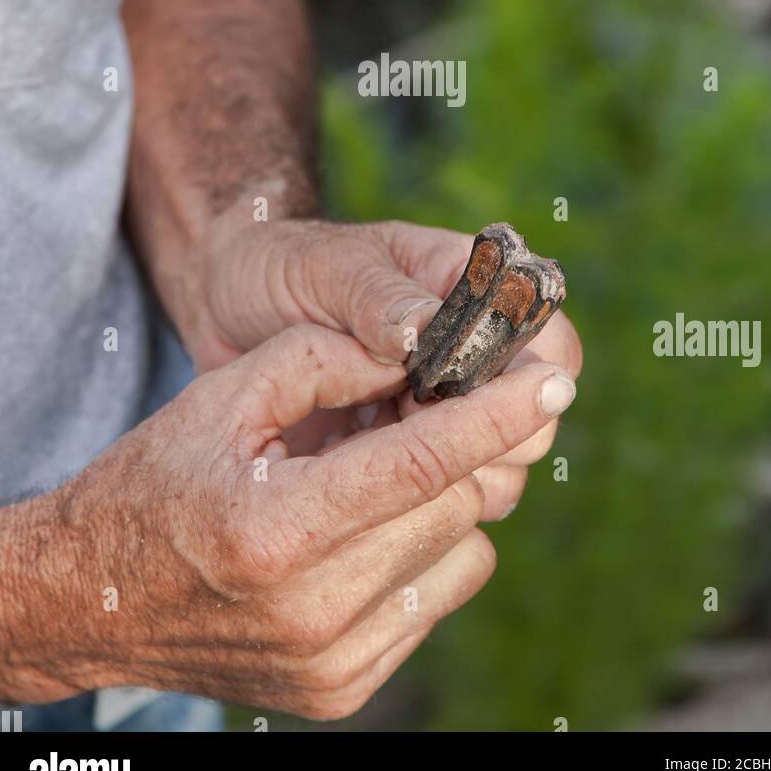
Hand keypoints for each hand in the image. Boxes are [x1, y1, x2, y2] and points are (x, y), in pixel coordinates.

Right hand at [49, 325, 575, 717]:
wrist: (92, 601)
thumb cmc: (155, 484)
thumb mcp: (222, 397)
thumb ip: (321, 359)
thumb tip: (416, 349)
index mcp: (276, 530)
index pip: (419, 465)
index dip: (494, 417)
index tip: (550, 383)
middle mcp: (312, 610)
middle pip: (452, 507)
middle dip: (462, 447)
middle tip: (432, 409)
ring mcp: (333, 663)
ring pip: (461, 555)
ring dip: (444, 502)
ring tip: (383, 475)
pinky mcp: (343, 690)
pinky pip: (434, 602)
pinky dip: (423, 553)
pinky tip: (365, 531)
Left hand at [188, 215, 581, 512]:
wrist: (221, 308)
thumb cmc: (278, 268)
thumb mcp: (321, 267)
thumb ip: (374, 296)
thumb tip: (423, 330)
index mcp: (472, 290)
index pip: (549, 342)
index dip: (527, 379)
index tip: (457, 394)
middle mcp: (472, 355)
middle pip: (534, 420)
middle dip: (487, 439)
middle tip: (403, 422)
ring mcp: (441, 410)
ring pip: (496, 469)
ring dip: (452, 477)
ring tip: (372, 451)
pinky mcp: (403, 455)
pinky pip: (441, 498)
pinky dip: (413, 503)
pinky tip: (358, 487)